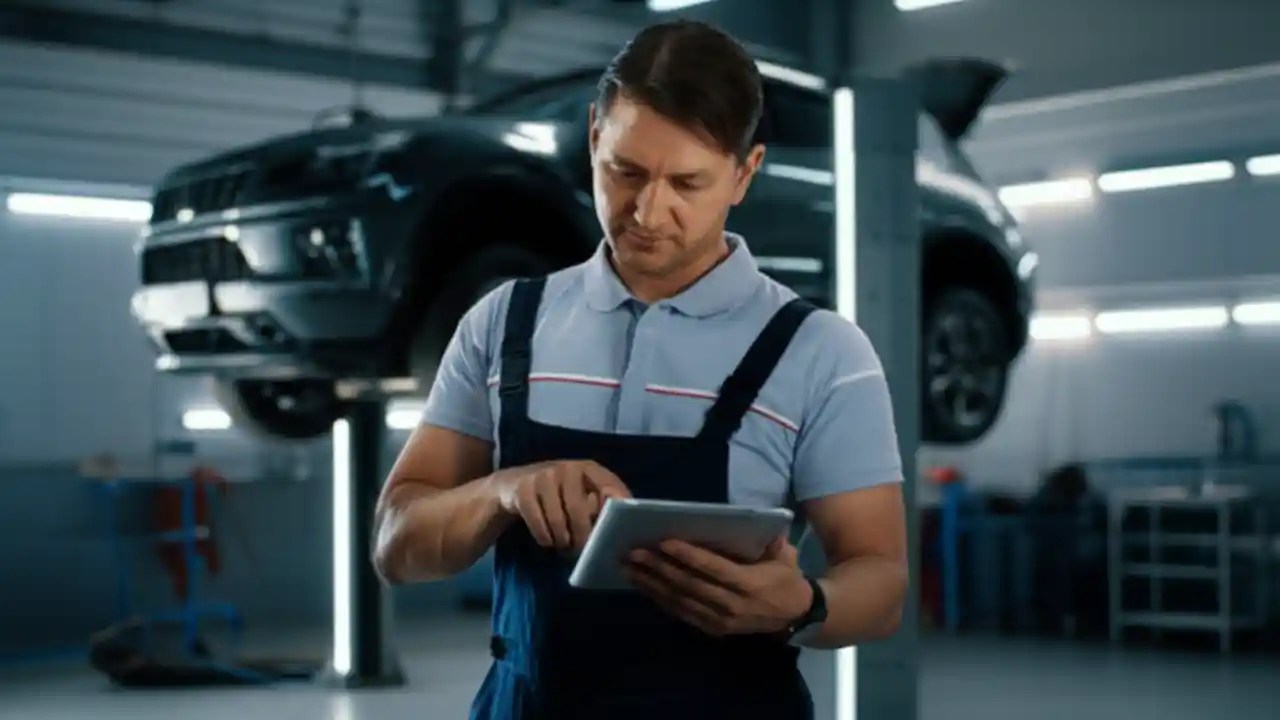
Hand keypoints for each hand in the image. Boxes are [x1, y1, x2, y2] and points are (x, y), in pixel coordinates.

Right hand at [489, 460, 630, 551]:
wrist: (514, 485)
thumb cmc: (559, 495)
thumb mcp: (581, 494)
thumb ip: (602, 506)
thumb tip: (621, 530)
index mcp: (589, 468)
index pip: (608, 484)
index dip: (616, 503)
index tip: (619, 524)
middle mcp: (567, 468)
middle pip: (578, 510)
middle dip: (582, 536)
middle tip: (582, 551)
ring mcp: (543, 476)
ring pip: (557, 521)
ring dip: (562, 540)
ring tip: (564, 544)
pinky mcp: (523, 489)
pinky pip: (538, 523)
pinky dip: (544, 537)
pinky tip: (547, 540)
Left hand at [625, 536, 812, 636]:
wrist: (796, 616)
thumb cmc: (786, 578)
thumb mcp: (783, 555)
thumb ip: (765, 540)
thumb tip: (742, 519)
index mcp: (750, 584)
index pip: (712, 568)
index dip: (687, 555)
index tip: (663, 542)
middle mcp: (733, 605)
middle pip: (690, 585)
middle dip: (659, 568)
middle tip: (635, 552)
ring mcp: (721, 620)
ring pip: (681, 601)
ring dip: (653, 584)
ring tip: (630, 568)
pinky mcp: (713, 629)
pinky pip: (682, 613)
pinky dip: (661, 599)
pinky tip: (644, 586)